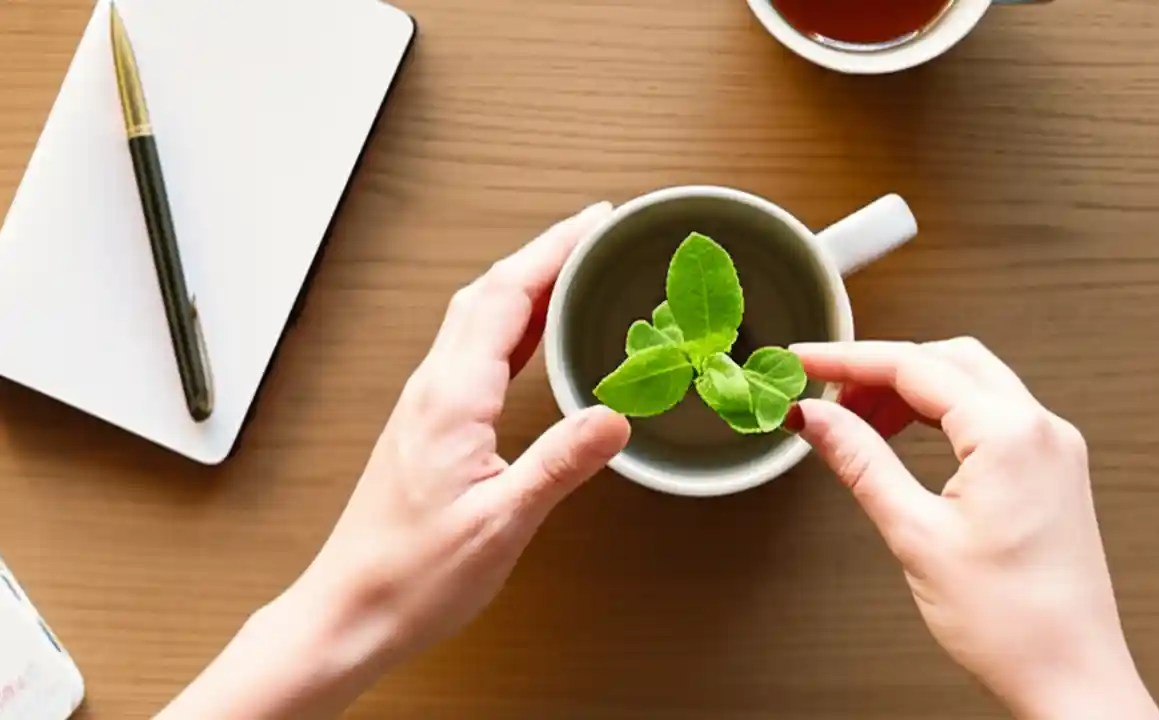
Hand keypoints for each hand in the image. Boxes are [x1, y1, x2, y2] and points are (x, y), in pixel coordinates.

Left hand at [293, 200, 628, 662]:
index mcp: (451, 397)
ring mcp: (427, 404)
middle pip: (490, 292)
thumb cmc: (412, 577)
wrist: (350, 612)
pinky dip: (513, 325)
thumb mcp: (502, 523)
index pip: (507, 295)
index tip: (598, 221)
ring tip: (576, 269)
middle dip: (545, 252)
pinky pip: (475, 352)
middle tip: (597, 233)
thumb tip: (616, 417)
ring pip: (479, 318)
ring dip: (527, 284)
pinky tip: (535, 336)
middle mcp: (434, 388)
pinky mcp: (429, 426)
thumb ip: (561, 464)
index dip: (555, 250)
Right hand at [789, 339, 1158, 719]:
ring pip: (971, 382)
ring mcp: (1053, 448)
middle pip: (946, 361)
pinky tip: (905, 438)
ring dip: (911, 390)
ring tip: (858, 421)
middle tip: (826, 396)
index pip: (913, 365)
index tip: (802, 360)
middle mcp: (1042, 429)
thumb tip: (816, 417)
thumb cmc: (1012, 624)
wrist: (1072, 680)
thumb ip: (861, 462)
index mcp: (1011, 435)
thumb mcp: (916, 535)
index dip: (847, 358)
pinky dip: (942, 414)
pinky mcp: (1053, 471)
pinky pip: (992, 414)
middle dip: (880, 370)